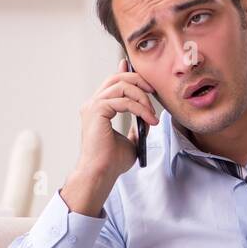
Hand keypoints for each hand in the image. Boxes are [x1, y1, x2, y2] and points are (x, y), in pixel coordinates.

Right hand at [63, 59, 158, 214]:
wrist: (101, 173)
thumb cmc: (112, 161)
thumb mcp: (131, 140)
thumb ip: (137, 127)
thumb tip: (147, 118)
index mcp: (98, 109)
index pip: (112, 83)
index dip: (128, 74)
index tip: (145, 78)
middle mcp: (93, 104)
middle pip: (117, 78)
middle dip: (138, 80)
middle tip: (153, 91)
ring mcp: (93, 106)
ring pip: (122, 86)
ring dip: (142, 97)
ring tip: (152, 113)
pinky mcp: (97, 111)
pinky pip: (124, 101)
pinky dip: (140, 108)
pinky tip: (150, 120)